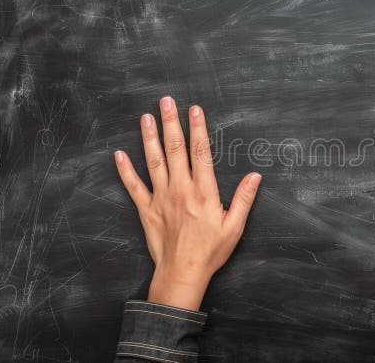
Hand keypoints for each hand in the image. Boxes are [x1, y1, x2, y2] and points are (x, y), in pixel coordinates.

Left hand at [114, 96, 261, 310]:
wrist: (183, 273)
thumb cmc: (210, 252)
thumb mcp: (235, 227)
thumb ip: (244, 199)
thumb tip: (254, 176)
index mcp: (203, 191)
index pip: (200, 152)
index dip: (197, 128)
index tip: (194, 109)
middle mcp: (180, 189)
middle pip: (175, 149)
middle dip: (171, 123)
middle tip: (167, 102)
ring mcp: (161, 198)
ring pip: (154, 161)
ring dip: (149, 138)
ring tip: (146, 118)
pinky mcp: (147, 210)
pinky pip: (134, 186)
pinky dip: (125, 170)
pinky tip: (119, 155)